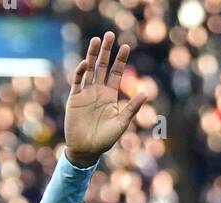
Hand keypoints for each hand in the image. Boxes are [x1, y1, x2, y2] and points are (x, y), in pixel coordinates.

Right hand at [65, 32, 147, 167]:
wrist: (86, 151)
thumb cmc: (105, 140)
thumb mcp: (121, 123)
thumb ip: (132, 108)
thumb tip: (146, 93)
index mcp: (110, 96)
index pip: (116, 73)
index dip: (120, 60)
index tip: (126, 46)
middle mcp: (98, 91)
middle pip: (102, 66)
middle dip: (106, 51)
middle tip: (110, 34)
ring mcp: (85, 93)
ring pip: (89, 69)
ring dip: (92, 55)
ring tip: (96, 40)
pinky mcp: (74, 98)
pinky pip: (77, 81)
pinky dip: (81, 71)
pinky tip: (86, 63)